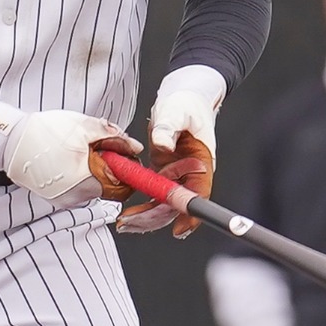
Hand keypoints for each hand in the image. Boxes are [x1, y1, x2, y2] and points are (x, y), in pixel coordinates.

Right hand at [0, 92, 142, 207]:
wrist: (9, 141)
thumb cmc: (43, 132)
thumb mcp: (84, 126)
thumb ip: (114, 137)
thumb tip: (134, 147)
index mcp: (87, 180)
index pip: (122, 185)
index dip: (126, 167)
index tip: (122, 154)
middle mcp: (77, 197)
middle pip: (108, 187)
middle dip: (108, 167)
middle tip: (96, 147)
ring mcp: (65, 200)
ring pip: (93, 188)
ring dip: (93, 171)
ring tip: (78, 151)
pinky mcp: (55, 199)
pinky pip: (78, 189)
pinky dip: (79, 176)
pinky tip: (67, 159)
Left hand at [117, 66, 221, 236]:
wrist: (182, 97)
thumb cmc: (185, 104)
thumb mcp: (176, 112)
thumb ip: (167, 128)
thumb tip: (161, 145)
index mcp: (201, 162)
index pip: (198, 193)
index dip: (189, 212)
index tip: (179, 228)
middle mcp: (190, 174)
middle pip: (177, 205)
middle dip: (155, 217)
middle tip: (131, 223)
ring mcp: (176, 175)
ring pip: (164, 204)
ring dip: (146, 217)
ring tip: (125, 223)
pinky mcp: (163, 173)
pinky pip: (154, 195)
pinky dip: (142, 206)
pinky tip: (129, 214)